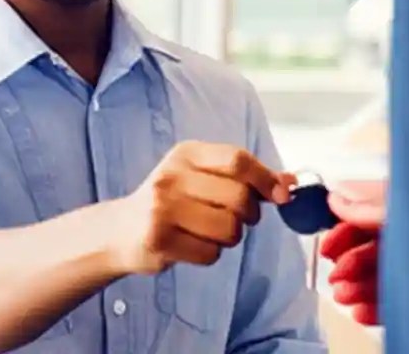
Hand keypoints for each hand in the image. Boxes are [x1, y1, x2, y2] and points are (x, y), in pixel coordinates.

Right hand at [109, 141, 294, 275]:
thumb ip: (244, 177)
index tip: (281, 195)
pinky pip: (210, 253)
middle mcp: (172, 177)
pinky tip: (192, 245)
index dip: (266, 178)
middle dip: (248, 215)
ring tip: (208, 232)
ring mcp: (162, 209)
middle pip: (239, 198)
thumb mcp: (202, 177)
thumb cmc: (170, 201)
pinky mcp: (158, 240)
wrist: (119, 230)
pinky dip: (210, 254)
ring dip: (229, 238)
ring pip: (229, 229)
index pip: (237, 160)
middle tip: (234, 218)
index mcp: (186, 154)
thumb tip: (289, 182)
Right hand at [320, 180, 386, 325]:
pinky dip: (374, 307)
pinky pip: (396, 301)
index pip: (370, 214)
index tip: (328, 245)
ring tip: (343, 295)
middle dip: (348, 264)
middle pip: (373, 249)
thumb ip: (366, 207)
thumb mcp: (397, 210)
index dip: (344, 229)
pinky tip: (359, 311)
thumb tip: (335, 199)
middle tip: (335, 275)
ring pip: (381, 276)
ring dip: (355, 287)